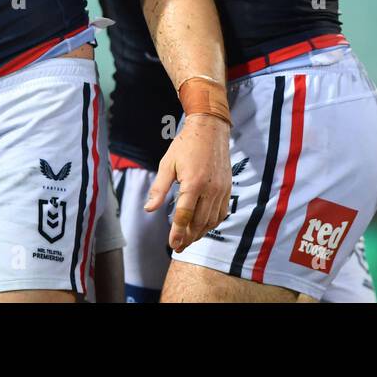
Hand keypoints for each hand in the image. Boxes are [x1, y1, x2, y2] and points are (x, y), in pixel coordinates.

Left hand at [145, 113, 232, 251]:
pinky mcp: (227, 187)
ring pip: (212, 220)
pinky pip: (222, 212)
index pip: (184, 215)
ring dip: (200, 233)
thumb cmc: (185, 145)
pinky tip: (203, 226)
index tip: (172, 245)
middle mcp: (210, 188)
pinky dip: (212, 223)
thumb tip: (149, 209)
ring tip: (189, 239)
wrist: (210, 129)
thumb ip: (159, 188)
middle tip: (179, 247)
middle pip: (199, 222)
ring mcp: (221, 189)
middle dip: (188, 237)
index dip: (178, 233)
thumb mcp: (167, 164)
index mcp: (193, 182)